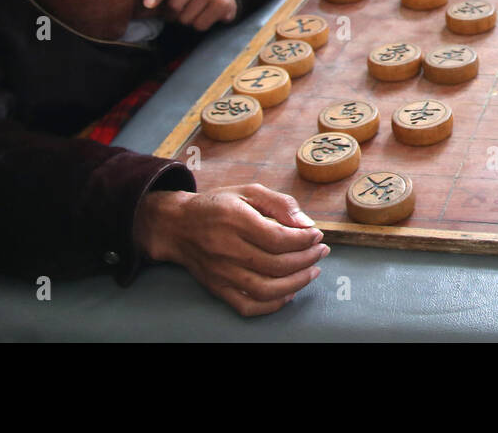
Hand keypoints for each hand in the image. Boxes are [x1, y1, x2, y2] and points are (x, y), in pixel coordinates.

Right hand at [134, 184, 327, 316]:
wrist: (176, 225)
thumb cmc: (216, 205)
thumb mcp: (247, 191)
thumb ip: (279, 203)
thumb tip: (306, 224)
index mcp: (235, 220)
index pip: (278, 238)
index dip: (304, 239)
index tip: (317, 234)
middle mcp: (226, 249)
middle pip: (276, 264)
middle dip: (307, 259)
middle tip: (321, 251)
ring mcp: (221, 273)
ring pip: (266, 289)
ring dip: (296, 283)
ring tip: (312, 271)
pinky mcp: (217, 288)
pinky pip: (247, 306)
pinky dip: (272, 305)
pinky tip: (289, 293)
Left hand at [143, 0, 237, 29]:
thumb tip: (146, 3)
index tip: (147, 3)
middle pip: (174, 7)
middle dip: (177, 14)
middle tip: (187, 7)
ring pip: (186, 19)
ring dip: (190, 20)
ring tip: (199, 9)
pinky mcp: (223, 3)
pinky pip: (200, 25)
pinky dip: (202, 25)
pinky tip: (209, 14)